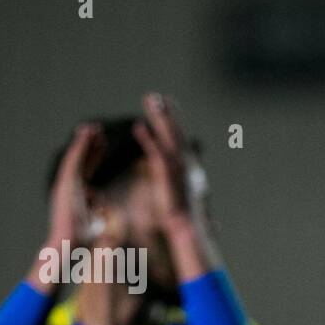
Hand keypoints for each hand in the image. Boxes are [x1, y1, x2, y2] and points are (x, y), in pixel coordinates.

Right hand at [28, 122, 101, 293]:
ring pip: (75, 156)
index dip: (94, 154)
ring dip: (83, 141)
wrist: (68, 243)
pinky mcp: (65, 183)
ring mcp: (65, 183)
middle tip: (98, 129)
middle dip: (89, 144)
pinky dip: (80, 147)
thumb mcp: (94, 218)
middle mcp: (68, 184)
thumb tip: (100, 201)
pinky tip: (86, 134)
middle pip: (81, 159)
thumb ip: (97, 208)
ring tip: (92, 127)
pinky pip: (74, 160)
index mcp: (76, 191)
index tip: (103, 142)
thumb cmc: (82, 237)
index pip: (87, 168)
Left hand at [132, 92, 208, 233]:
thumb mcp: (178, 193)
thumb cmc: (181, 217)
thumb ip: (173, 180)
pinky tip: (137, 127)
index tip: (168, 103)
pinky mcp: (168, 175)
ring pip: (168, 136)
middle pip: (176, 131)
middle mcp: (185, 162)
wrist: (187, 229)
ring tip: (149, 99)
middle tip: (157, 95)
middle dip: (167, 112)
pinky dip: (148, 139)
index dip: (173, 120)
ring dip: (159, 117)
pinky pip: (157, 152)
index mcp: (187, 165)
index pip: (179, 137)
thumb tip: (170, 175)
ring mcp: (178, 168)